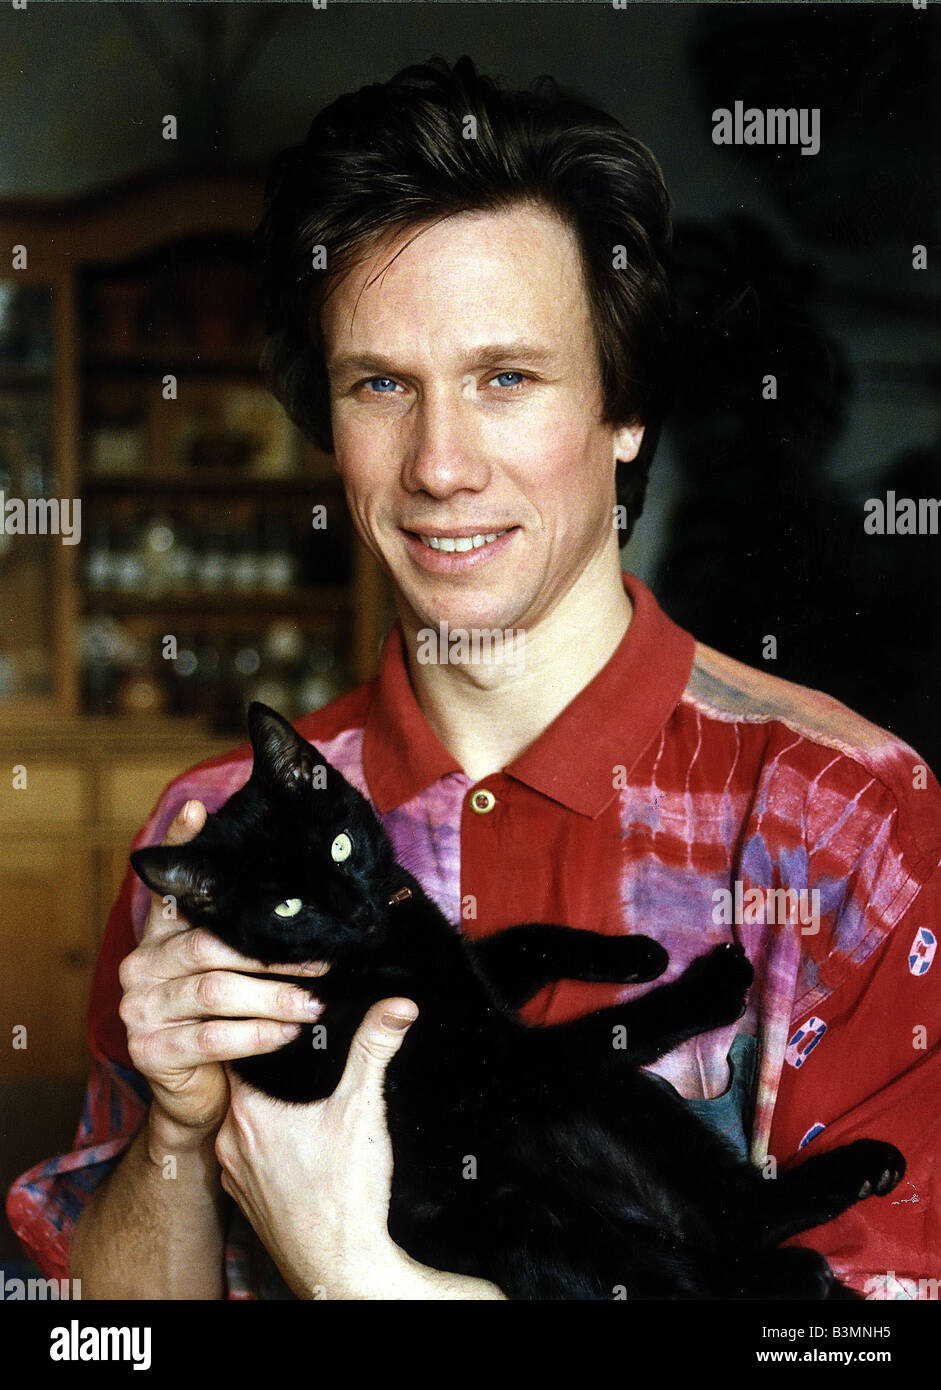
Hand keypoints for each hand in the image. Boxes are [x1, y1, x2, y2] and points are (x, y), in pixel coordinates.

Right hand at [118, 799, 329, 1143]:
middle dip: (274, 952)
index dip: (179, 845)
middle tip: (326, 957)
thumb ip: (251, 936)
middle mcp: (141, 965)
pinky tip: (290, 1033)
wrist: (198, 1099)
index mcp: (160, 938)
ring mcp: (140, 1008)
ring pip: (215, 991)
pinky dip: (257, 1035)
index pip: (170, 888)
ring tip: (317, 1001)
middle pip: (211, 946)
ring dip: (274, 997)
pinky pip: (211, 1037)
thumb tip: (311, 896)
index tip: (198, 808)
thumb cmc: (229, 1024)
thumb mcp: (237, 975)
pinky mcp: (149, 1051)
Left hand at [215, 997, 417, 1298]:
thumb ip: (374, 1047)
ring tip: (295, 1087)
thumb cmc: (347, 1196)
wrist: (341, 1272)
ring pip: (240, 1120)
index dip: (253, 1026)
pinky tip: (295, 1138)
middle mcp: (229, 1141)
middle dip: (264, 1063)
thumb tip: (396, 1005)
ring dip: (263, 1103)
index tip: (274, 1011)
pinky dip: (265, 1140)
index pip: (233, 1049)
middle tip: (292, 1043)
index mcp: (247, 1112)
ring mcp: (234, 1175)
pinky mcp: (246, 1200)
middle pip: (237, 1083)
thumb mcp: (364, 1108)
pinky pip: (247, 1154)